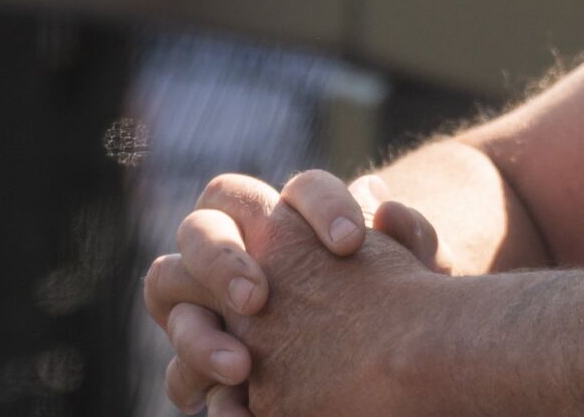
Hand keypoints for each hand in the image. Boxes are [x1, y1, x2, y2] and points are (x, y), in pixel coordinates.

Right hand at [145, 171, 450, 414]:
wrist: (387, 360)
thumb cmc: (394, 303)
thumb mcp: (415, 276)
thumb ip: (412, 239)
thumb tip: (387, 206)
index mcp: (296, 216)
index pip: (298, 189)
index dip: (322, 206)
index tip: (353, 241)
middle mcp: (239, 247)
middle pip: (204, 224)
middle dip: (221, 258)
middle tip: (258, 298)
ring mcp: (208, 302)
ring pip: (168, 288)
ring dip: (197, 331)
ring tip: (241, 368)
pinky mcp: (201, 360)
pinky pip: (178, 371)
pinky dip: (198, 385)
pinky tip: (234, 408)